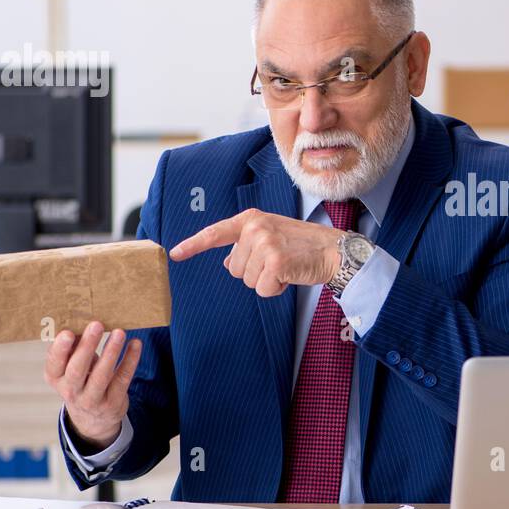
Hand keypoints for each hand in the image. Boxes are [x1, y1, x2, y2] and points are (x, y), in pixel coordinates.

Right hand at [44, 321, 141, 452]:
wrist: (92, 418)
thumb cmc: (80, 380)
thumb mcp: (69, 368)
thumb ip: (72, 348)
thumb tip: (79, 320)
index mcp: (56, 378)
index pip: (53, 364)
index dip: (60, 349)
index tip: (68, 332)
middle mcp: (71, 391)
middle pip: (77, 370)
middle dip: (87, 346)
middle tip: (97, 324)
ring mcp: (92, 399)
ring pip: (102, 376)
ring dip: (111, 352)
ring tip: (119, 332)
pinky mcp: (112, 402)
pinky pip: (122, 379)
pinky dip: (130, 360)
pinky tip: (135, 344)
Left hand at [169, 208, 343, 297]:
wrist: (334, 250)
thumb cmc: (304, 245)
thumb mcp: (272, 236)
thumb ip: (246, 246)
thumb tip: (226, 262)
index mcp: (251, 219)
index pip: (215, 233)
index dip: (193, 245)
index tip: (175, 253)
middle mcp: (255, 228)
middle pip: (234, 268)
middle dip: (254, 272)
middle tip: (278, 261)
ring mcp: (265, 243)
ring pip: (247, 280)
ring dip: (266, 281)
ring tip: (286, 267)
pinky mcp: (275, 261)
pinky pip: (262, 289)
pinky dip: (276, 289)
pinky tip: (290, 275)